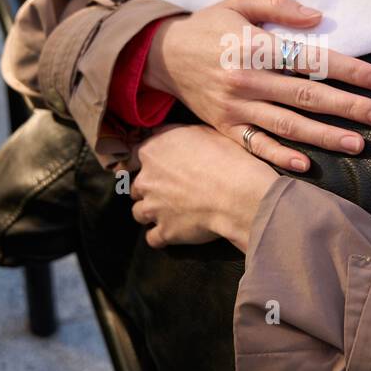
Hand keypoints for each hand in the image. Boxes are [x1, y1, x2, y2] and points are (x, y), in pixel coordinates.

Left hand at [130, 124, 277, 251]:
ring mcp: (153, 208)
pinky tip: (172, 232)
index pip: (133, 158)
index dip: (146, 164)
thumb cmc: (224, 158)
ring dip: (151, 213)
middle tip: (170, 191)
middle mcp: (146, 180)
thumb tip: (163, 137)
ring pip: (139, 213)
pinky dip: (161, 236)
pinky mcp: (165, 231)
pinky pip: (153, 239)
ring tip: (169, 213)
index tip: (156, 168)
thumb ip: (173, 135)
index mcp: (152, 152)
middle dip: (150, 190)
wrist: (236, 192)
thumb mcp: (200, 131)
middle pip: (136, 187)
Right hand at [143, 0, 370, 172]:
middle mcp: (245, 79)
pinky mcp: (224, 127)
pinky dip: (279, 157)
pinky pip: (255, 145)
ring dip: (325, 136)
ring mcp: (234, 107)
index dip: (347, 70)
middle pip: (306, 96)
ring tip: (358, 144)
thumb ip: (278, 6)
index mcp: (253, 46)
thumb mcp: (237, 2)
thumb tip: (318, 16)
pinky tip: (307, 165)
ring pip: (287, 125)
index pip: (310, 59)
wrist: (160, 55)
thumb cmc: (207, 25)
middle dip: (348, 107)